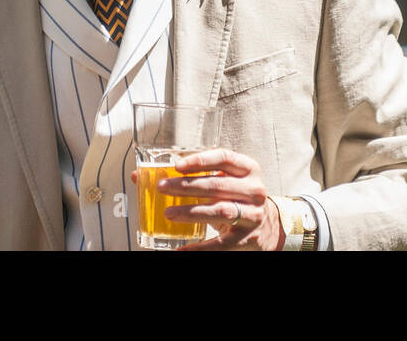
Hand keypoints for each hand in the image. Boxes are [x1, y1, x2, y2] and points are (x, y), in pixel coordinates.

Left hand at [131, 148, 282, 250]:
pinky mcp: (247, 238)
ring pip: (219, 210)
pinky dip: (199, 247)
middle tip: (162, 187)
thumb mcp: (223, 180)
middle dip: (187, 186)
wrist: (266, 226)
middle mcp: (254, 189)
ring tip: (168, 213)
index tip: (176, 165)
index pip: (224, 157)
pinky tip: (181, 249)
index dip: (200, 160)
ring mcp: (253, 214)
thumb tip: (139, 175)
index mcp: (248, 169)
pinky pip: (221, 244)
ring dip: (191, 212)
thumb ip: (191, 175)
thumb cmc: (236, 196)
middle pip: (217, 185)